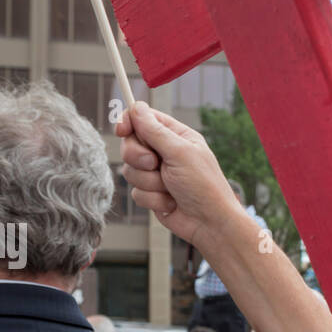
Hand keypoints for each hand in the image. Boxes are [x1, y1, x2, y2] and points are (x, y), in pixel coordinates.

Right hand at [117, 102, 243, 247]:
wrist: (210, 224)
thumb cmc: (203, 186)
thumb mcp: (180, 152)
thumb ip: (155, 131)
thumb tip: (136, 107)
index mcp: (175, 136)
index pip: (143, 119)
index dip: (128, 122)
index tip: (121, 130)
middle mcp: (165, 153)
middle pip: (130, 144)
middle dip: (138, 157)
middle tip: (154, 165)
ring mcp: (156, 174)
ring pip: (129, 170)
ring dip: (148, 182)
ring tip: (169, 188)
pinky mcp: (151, 194)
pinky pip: (135, 192)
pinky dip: (152, 199)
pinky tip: (170, 203)